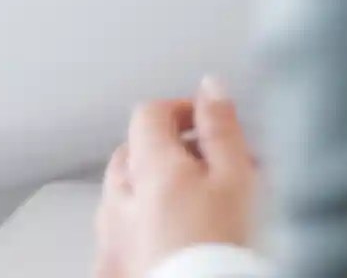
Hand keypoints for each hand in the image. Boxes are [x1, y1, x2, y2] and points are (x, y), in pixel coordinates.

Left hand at [95, 77, 257, 277]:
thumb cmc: (219, 248)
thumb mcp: (235, 177)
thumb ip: (220, 127)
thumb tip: (210, 87)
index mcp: (147, 164)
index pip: (149, 113)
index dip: (181, 110)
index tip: (208, 122)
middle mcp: (119, 192)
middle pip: (136, 150)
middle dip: (172, 148)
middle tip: (214, 165)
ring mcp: (110, 226)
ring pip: (127, 188)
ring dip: (156, 184)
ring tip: (199, 202)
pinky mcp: (112, 259)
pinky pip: (119, 224)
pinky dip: (142, 217)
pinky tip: (171, 232)